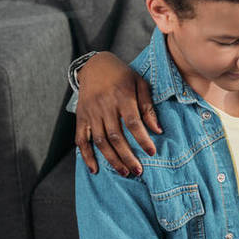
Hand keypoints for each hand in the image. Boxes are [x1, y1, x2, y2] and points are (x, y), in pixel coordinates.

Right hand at [74, 51, 160, 175]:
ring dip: (111, 159)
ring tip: (124, 172)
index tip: (152, 152)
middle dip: (127, 156)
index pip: (133, 123)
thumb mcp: (141, 84)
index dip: (142, 139)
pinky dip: (86, 156)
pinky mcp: (80, 117)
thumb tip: (158, 130)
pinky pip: (81, 139)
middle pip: (116, 136)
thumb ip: (148, 107)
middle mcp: (104, 106)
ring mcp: (90, 113)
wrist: (95, 66)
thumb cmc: (123, 76)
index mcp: (122, 97)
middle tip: (138, 171)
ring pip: (100, 141)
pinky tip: (94, 169)